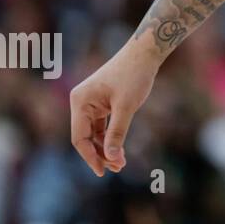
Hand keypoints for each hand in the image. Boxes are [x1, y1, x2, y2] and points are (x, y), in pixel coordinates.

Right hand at [69, 40, 160, 175]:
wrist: (145, 53)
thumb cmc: (134, 75)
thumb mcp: (126, 107)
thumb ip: (117, 133)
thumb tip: (112, 158)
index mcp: (80, 102)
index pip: (79, 137)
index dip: (90, 156)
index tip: (103, 171)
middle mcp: (80, 103)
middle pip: (85, 137)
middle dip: (101, 154)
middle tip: (118, 168)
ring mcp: (90, 103)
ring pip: (94, 133)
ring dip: (106, 148)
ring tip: (121, 163)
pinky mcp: (101, 103)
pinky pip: (101, 126)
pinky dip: (109, 138)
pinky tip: (120, 151)